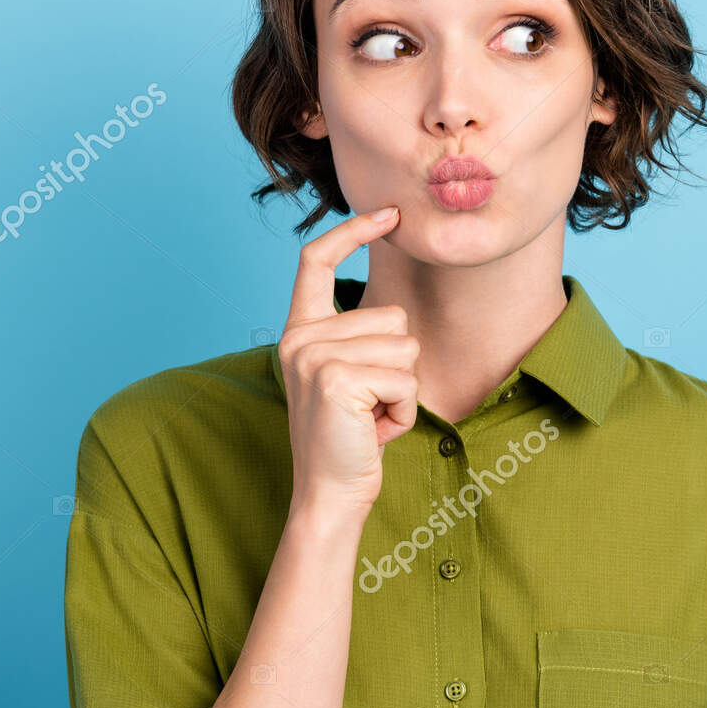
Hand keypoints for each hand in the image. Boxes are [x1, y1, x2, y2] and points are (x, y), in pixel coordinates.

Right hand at [277, 207, 418, 517]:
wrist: (330, 494)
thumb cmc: (350, 438)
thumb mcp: (349, 376)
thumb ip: (360, 338)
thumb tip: (397, 309)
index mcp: (299, 330)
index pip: (316, 260)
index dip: (353, 231)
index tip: (389, 213)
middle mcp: (299, 338)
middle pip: (393, 316)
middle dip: (399, 366)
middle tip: (368, 404)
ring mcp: (315, 357)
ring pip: (406, 347)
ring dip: (403, 390)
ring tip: (370, 417)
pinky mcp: (338, 380)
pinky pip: (406, 379)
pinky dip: (404, 411)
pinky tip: (376, 431)